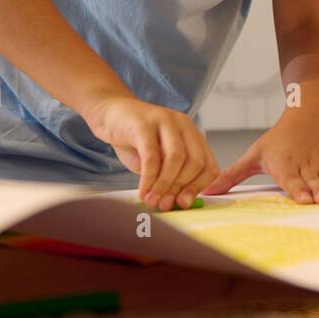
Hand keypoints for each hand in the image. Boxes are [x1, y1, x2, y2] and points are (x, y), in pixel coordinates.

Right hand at [84, 95, 218, 210]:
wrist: (109, 113)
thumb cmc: (134, 140)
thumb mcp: (157, 162)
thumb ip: (168, 178)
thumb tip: (175, 202)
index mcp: (193, 135)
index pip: (209, 165)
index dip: (198, 188)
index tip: (182, 203)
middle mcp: (184, 125)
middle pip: (195, 162)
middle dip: (180, 188)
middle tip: (164, 205)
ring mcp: (165, 121)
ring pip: (176, 158)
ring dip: (165, 185)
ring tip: (153, 201)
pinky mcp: (144, 124)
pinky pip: (151, 156)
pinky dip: (149, 178)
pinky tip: (142, 191)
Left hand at [202, 114, 318, 202]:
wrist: (309, 115)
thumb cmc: (279, 139)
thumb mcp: (254, 154)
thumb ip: (232, 175)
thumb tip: (207, 192)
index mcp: (285, 163)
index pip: (292, 179)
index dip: (298, 189)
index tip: (304, 200)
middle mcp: (305, 164)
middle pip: (312, 181)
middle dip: (318, 192)